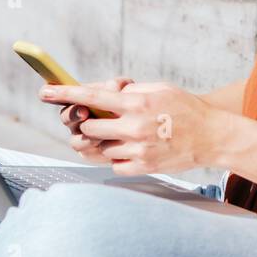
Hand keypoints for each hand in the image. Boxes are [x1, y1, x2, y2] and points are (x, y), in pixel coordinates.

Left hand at [38, 80, 218, 174]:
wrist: (212, 136)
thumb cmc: (185, 109)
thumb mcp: (159, 89)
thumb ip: (130, 91)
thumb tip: (103, 93)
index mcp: (136, 103)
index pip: (91, 96)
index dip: (64, 93)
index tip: (44, 91)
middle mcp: (133, 127)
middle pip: (88, 127)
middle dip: (87, 123)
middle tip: (95, 120)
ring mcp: (137, 149)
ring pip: (98, 148)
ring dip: (102, 141)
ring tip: (119, 135)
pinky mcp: (142, 167)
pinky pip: (113, 164)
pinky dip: (116, 157)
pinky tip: (132, 149)